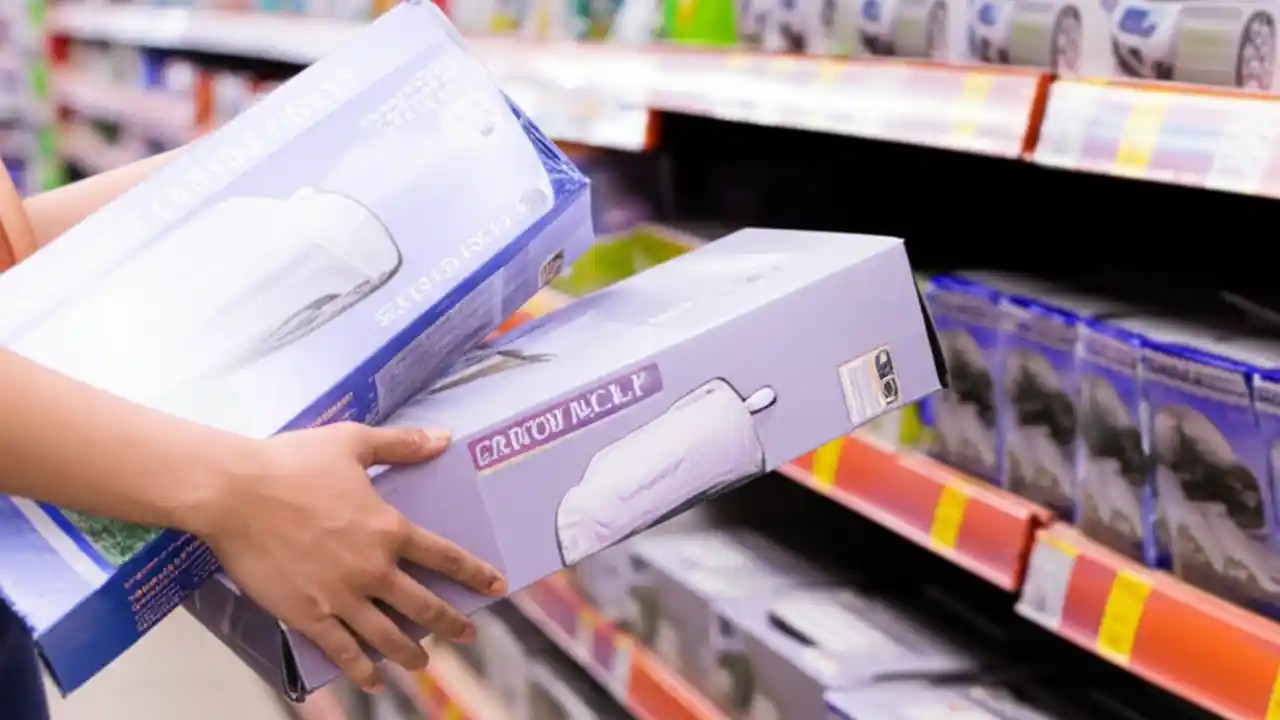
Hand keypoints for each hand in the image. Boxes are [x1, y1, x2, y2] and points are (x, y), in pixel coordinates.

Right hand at [193, 422, 506, 691]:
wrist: (234, 492)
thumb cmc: (291, 462)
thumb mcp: (353, 442)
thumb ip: (401, 444)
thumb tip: (443, 438)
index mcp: (388, 528)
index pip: (445, 557)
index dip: (474, 574)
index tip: (496, 587)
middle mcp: (372, 569)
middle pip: (424, 606)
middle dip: (451, 624)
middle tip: (468, 634)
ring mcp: (341, 596)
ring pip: (388, 636)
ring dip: (411, 653)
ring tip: (424, 664)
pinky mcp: (308, 615)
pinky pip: (342, 651)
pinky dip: (361, 670)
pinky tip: (373, 680)